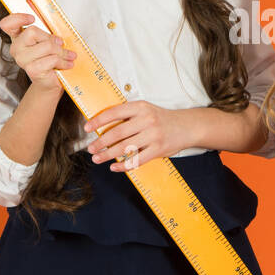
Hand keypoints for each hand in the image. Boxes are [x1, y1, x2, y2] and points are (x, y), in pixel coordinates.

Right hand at [0, 13, 75, 91]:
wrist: (50, 81)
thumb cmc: (50, 59)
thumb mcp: (49, 41)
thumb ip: (48, 32)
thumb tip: (57, 27)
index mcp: (18, 37)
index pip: (8, 24)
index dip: (18, 18)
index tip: (32, 18)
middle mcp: (16, 48)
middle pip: (32, 31)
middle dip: (51, 38)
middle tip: (61, 44)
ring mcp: (22, 60)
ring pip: (46, 46)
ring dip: (62, 51)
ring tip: (68, 56)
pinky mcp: (32, 70)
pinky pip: (52, 59)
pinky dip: (63, 61)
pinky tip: (67, 64)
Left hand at [83, 101, 199, 171]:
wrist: (188, 126)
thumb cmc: (162, 119)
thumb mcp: (146, 110)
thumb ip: (128, 116)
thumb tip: (103, 127)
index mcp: (141, 107)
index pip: (114, 113)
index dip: (98, 121)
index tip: (86, 128)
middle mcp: (147, 120)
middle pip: (117, 133)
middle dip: (100, 143)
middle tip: (91, 149)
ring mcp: (153, 135)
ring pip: (125, 148)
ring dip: (108, 155)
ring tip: (97, 158)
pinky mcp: (158, 149)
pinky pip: (137, 160)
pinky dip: (123, 166)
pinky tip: (114, 167)